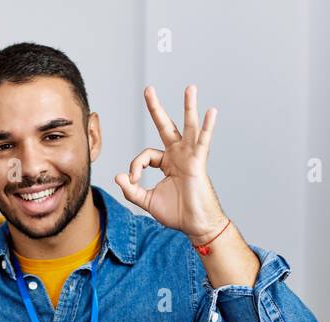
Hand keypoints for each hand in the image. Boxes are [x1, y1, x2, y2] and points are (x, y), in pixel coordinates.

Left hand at [115, 85, 226, 241]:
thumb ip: (131, 190)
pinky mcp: (198, 163)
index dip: (135, 166)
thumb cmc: (176, 213)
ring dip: (188, 107)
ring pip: (187, 127)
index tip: (133, 181)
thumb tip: (119, 176)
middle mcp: (178, 155)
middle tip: (148, 89)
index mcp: (166, 163)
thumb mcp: (147, 201)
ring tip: (190, 88)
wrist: (195, 225)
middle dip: (156, 108)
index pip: (145, 156)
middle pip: (165, 126)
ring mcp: (189, 157)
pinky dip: (207, 127)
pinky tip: (210, 112)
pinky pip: (203, 142)